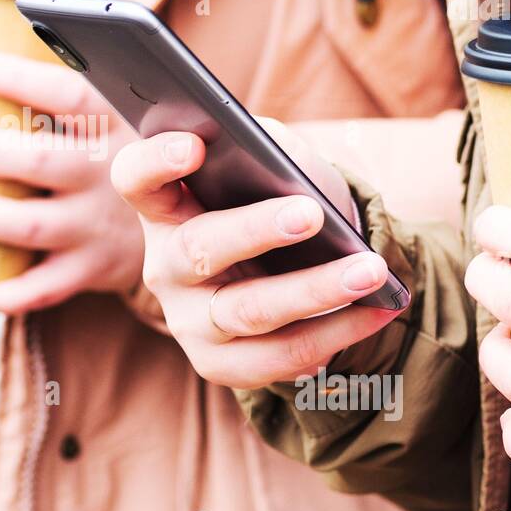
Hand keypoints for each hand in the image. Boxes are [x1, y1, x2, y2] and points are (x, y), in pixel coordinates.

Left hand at [0, 51, 141, 312]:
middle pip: (36, 160)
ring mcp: (100, 227)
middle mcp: (113, 175)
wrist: (192, 225)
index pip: (69, 96)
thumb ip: (73, 94)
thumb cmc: (129, 154)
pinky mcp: (92, 270)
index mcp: (117, 125)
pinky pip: (39, 289)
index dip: (19, 79)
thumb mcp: (121, 115)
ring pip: (26, 225)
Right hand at [109, 121, 400, 388]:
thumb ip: (269, 151)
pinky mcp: (219, 364)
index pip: (136, 179)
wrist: (298, 269)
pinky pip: (277, 358)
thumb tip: (283, 162)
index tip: (195, 145)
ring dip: (315, 290)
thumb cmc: (277, 201)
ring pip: (248, 311)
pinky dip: (334, 333)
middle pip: (198, 249)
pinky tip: (373, 311)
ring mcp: (187, 321)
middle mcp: (165, 266)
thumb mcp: (272, 165)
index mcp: (165, 207)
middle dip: (255, 230)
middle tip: (311, 213)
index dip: (156, 162)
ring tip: (370, 271)